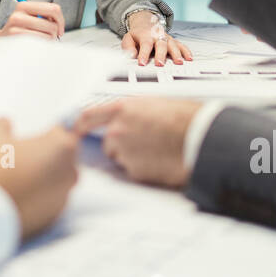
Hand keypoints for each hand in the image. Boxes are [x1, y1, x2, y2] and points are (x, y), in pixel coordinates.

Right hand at [0, 1, 64, 39]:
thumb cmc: (19, 30)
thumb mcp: (29, 17)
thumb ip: (44, 15)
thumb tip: (59, 23)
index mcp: (23, 5)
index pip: (53, 9)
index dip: (60, 20)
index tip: (59, 27)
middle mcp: (18, 15)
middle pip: (52, 25)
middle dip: (55, 32)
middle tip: (50, 35)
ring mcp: (16, 29)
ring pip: (48, 36)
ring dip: (48, 40)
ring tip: (39, 40)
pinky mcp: (17, 41)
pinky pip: (40, 44)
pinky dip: (42, 46)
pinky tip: (34, 45)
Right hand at [0, 118, 79, 239]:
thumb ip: (2, 124)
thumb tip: (7, 123)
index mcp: (61, 146)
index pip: (66, 131)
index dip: (50, 132)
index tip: (33, 138)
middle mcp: (70, 172)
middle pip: (64, 157)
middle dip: (47, 155)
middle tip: (21, 158)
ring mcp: (63, 197)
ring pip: (58, 180)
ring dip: (43, 177)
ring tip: (18, 179)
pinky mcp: (54, 218)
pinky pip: (50, 201)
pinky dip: (39, 198)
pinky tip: (19, 197)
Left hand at [73, 97, 202, 187]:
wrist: (198, 136)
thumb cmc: (183, 118)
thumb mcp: (153, 104)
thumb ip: (133, 113)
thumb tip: (128, 120)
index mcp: (122, 109)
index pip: (89, 116)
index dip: (81, 124)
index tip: (77, 129)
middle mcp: (118, 130)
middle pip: (107, 143)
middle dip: (121, 146)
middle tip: (144, 143)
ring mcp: (124, 151)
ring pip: (121, 158)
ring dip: (133, 157)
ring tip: (156, 150)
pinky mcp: (134, 170)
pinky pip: (133, 171)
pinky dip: (144, 169)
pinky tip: (160, 160)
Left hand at [121, 11, 192, 66]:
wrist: (146, 24)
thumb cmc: (137, 35)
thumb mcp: (128, 38)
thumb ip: (128, 47)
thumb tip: (131, 55)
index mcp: (146, 35)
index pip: (145, 44)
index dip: (143, 54)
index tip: (142, 63)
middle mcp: (158, 36)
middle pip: (161, 45)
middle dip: (161, 55)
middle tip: (160, 64)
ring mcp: (167, 38)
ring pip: (173, 44)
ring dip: (176, 54)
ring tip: (178, 62)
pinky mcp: (173, 41)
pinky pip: (181, 45)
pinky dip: (186, 51)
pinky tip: (189, 58)